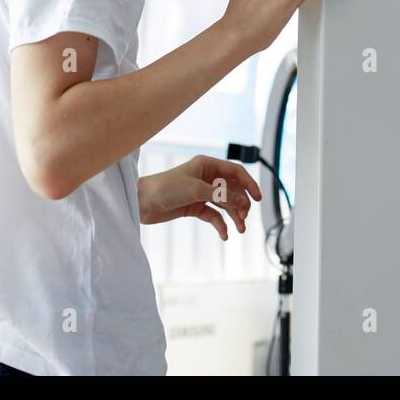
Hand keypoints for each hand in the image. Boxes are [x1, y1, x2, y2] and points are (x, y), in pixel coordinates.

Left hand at [138, 155, 262, 239]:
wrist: (140, 202)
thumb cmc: (164, 188)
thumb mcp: (196, 190)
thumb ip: (221, 195)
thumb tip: (243, 201)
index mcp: (207, 165)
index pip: (235, 172)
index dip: (249, 184)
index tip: (258, 199)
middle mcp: (206, 177)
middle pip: (233, 190)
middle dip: (241, 204)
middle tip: (244, 218)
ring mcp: (200, 193)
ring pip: (224, 204)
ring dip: (233, 216)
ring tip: (240, 229)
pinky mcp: (194, 207)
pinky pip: (213, 215)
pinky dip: (220, 224)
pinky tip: (225, 234)